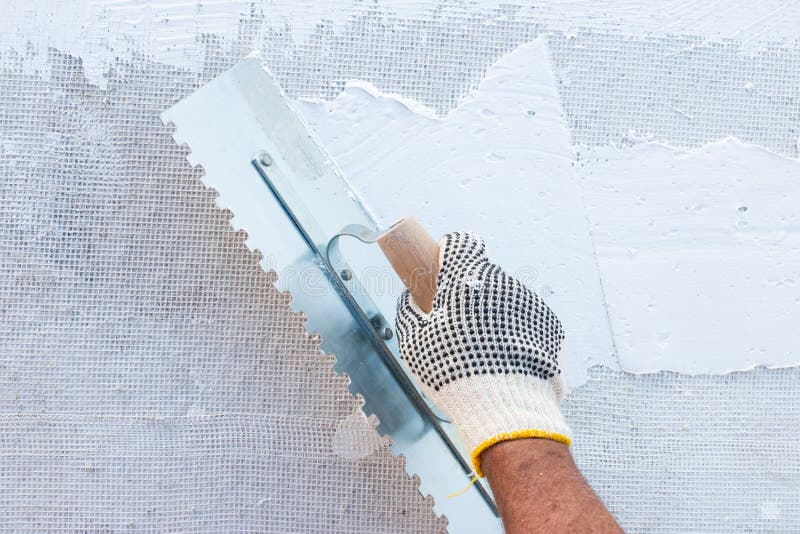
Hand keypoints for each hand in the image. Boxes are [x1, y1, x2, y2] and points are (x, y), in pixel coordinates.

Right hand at [395, 232, 570, 476]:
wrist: (505, 406)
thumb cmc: (453, 371)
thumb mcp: (414, 341)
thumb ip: (410, 310)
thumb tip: (411, 297)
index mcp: (466, 278)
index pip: (462, 242)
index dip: (452, 252)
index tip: (444, 269)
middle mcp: (500, 281)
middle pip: (483, 274)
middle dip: (470, 292)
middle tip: (459, 325)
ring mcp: (528, 301)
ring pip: (505, 297)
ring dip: (494, 313)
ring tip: (485, 350)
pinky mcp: (549, 322)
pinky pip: (526, 317)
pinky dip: (517, 331)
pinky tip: (507, 358)